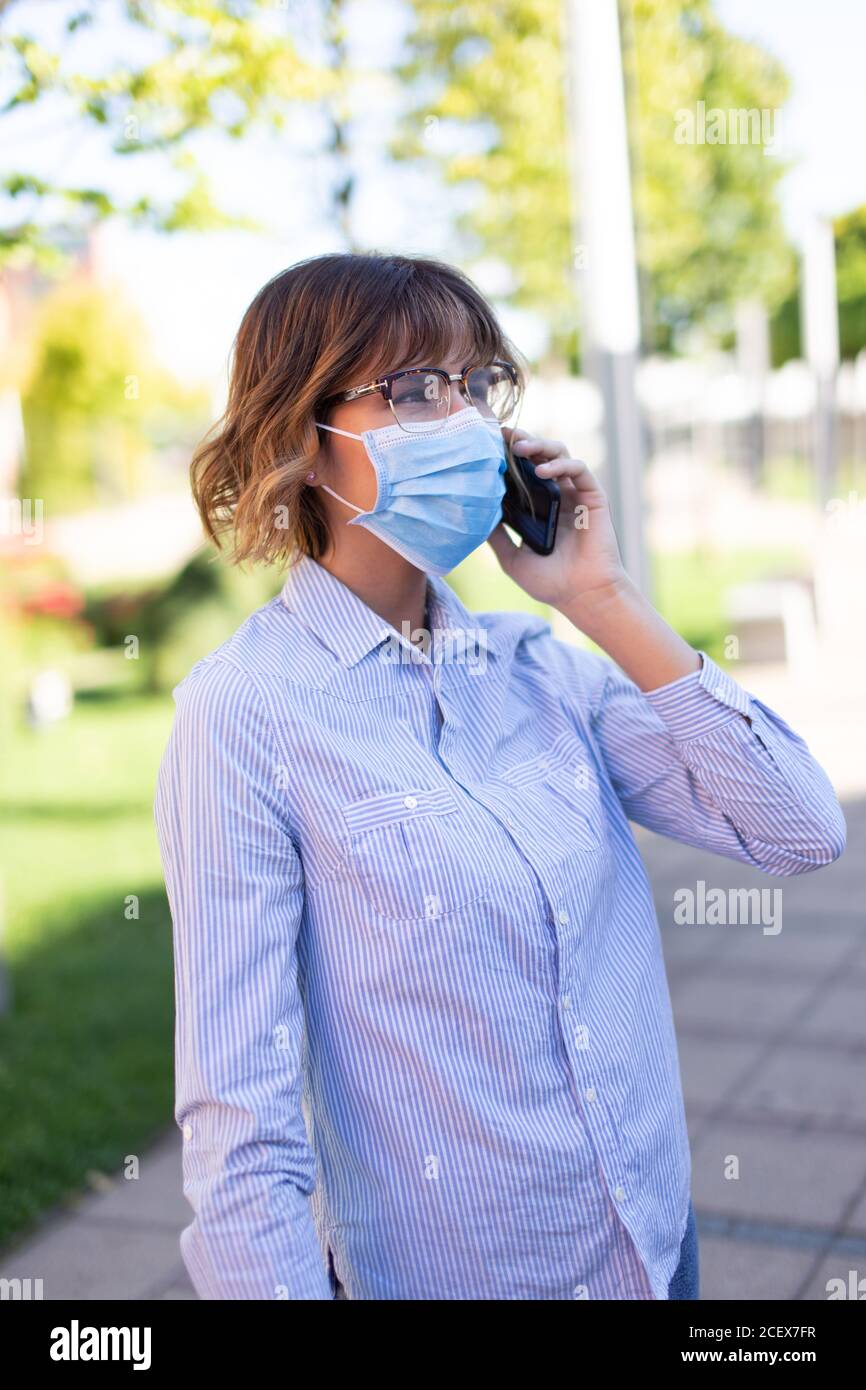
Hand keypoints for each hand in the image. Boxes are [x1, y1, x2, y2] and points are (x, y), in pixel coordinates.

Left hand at [487, 428, 630, 618]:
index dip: (507, 456)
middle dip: (522, 442)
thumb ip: (495, 536)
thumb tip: (471, 515)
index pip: (522, 472)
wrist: (581, 596)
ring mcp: (575, 494)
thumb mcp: (511, 558)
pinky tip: (543, 471)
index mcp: (538, 507)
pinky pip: (580, 469)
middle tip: (502, 436)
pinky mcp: (593, 497)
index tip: (488, 444)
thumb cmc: (551, 582)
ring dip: (540, 446)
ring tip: (520, 449)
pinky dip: (561, 465)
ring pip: (560, 454)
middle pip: (539, 456)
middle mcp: (557, 496)